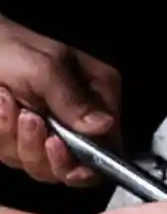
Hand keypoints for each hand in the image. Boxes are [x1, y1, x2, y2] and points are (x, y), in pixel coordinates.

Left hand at [0, 14, 121, 186]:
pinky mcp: (25, 142)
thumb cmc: (6, 46)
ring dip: (16, 140)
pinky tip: (0, 107)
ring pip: (42, 166)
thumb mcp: (42, 67)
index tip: (54, 143)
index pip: (108, 146)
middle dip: (41, 150)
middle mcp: (80, 120)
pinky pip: (17, 159)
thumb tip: (103, 125)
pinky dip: (3, 137)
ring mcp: (52, 133)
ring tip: (6, 102)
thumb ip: (72, 98)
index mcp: (98, 97)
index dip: (85, 157)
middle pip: (74, 166)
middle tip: (27, 118)